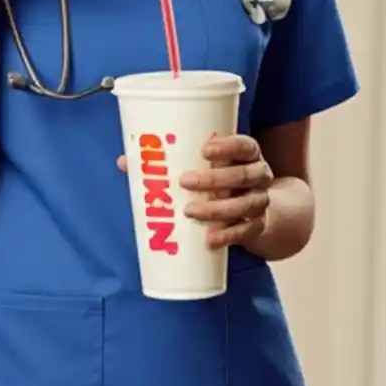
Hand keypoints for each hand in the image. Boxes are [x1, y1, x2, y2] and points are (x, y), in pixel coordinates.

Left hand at [115, 135, 273, 249]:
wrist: (256, 209)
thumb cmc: (222, 180)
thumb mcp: (206, 166)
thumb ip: (169, 162)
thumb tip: (125, 162)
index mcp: (248, 155)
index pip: (245, 145)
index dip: (228, 146)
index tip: (204, 150)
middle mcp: (259, 176)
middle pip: (244, 175)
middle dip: (215, 179)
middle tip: (184, 182)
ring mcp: (260, 202)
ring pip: (245, 204)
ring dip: (217, 209)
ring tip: (190, 211)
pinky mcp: (257, 226)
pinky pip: (246, 231)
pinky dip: (228, 235)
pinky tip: (210, 239)